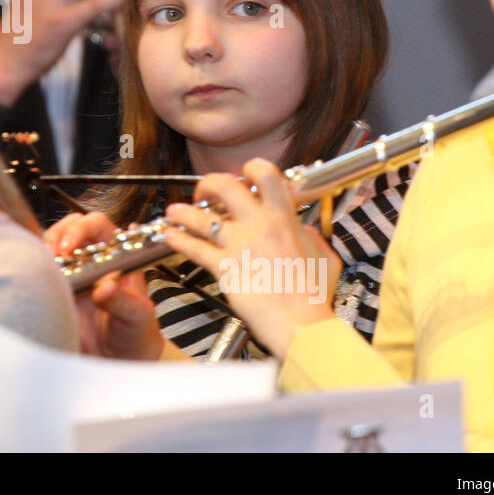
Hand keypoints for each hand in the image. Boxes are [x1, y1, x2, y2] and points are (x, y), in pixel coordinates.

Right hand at [44, 211, 164, 359]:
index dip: (82, 229)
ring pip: (51, 246)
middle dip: (58, 235)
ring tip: (44, 267)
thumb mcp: (137, 319)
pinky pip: (39, 271)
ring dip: (43, 251)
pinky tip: (34, 280)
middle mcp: (90, 260)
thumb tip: (107, 286)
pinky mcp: (54, 288)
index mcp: (116, 257)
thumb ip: (124, 302)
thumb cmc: (135, 335)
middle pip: (69, 228)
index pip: (98, 226)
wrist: (120, 362)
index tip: (70, 246)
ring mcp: (71, 273)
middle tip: (55, 255)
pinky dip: (33, 269)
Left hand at [160, 159, 338, 357]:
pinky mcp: (225, 266)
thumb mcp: (323, 258)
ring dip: (183, 212)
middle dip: (208, 184)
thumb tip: (302, 229)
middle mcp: (260, 225)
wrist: (302, 325)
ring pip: (201, 216)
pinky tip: (170, 236)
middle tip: (204, 193)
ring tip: (175, 212)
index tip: (243, 177)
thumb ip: (309, 237)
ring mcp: (240, 244)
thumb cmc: (313, 297)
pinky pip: (193, 247)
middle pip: (226, 185)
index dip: (251, 169)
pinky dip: (177, 239)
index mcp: (285, 219)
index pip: (268, 174)